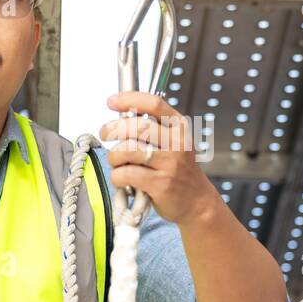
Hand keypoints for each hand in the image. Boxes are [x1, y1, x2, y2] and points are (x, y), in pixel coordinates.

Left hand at [100, 91, 219, 226]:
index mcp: (179, 127)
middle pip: (136, 126)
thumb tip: (119, 117)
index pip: (154, 103)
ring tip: (118, 163)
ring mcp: (169, 164)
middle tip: (105, 134)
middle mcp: (177, 143)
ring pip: (126, 150)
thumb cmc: (178, 170)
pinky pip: (125, 174)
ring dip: (114, 157)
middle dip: (112, 129)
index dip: (128, 99)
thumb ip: (152, 129)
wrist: (197, 201)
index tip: (111, 101)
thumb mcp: (173, 143)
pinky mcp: (160, 184)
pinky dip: (117, 177)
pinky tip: (123, 180)